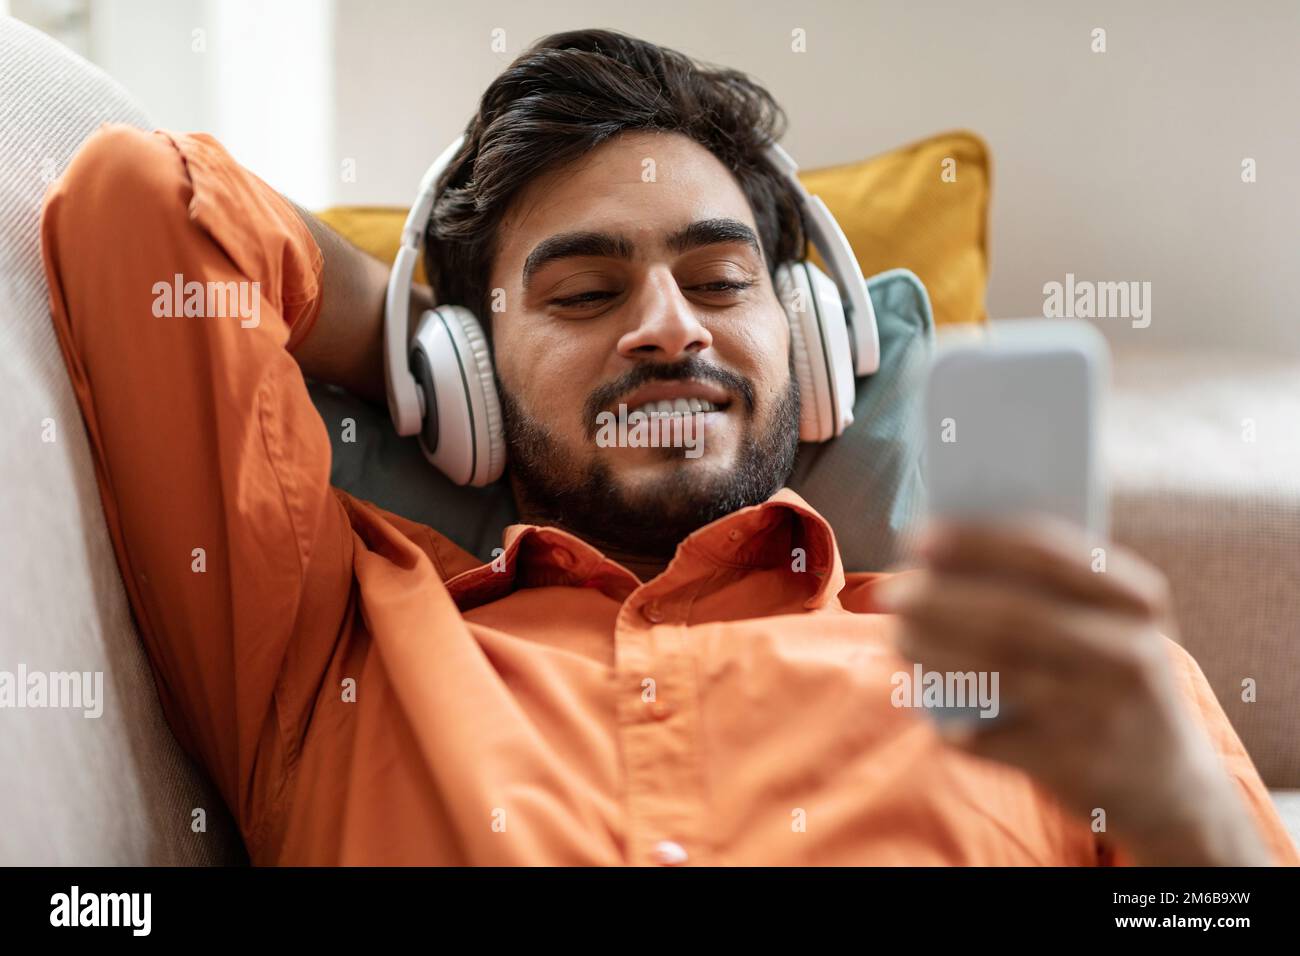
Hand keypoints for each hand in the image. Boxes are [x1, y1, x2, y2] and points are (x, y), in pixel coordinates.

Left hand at [874, 516, 1272, 865]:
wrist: (1170, 787)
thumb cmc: (1112, 680)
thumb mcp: (1111, 627)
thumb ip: (1052, 589)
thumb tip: (945, 555)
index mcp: (1137, 600)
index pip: (1048, 554)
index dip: (975, 542)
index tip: (918, 536)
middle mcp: (1129, 652)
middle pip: (1011, 615)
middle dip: (939, 599)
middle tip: (893, 590)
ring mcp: (1103, 711)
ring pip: (995, 672)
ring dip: (932, 651)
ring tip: (898, 637)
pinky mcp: (1076, 763)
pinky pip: (991, 736)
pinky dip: (951, 722)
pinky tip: (926, 704)